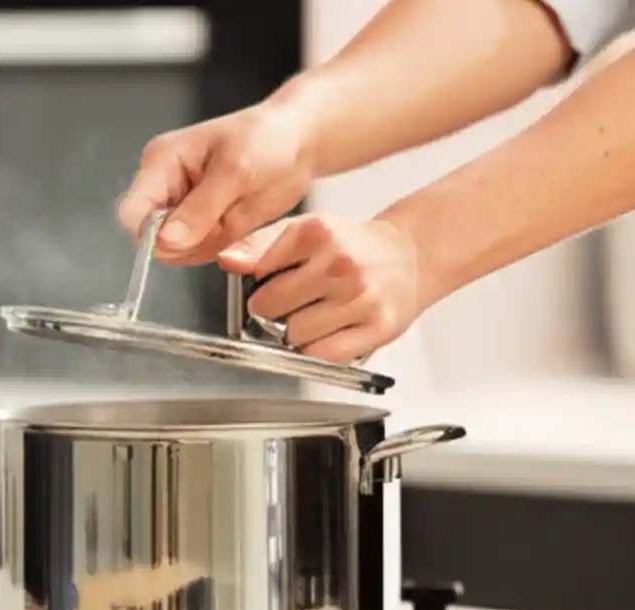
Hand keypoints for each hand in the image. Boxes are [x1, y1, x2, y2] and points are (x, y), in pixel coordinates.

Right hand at [116, 100, 314, 265]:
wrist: (297, 144)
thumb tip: (166, 240)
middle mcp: (165, 188)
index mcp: (161, 163)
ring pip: (178, 251)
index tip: (187, 236)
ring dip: (209, 244)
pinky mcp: (202, 225)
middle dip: (190, 241)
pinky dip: (221, 246)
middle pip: (153, 239)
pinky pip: (200, 253)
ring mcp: (183, 209)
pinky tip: (238, 221)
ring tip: (234, 214)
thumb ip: (200, 208)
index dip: (151, 235)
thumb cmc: (267, 138)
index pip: (132, 212)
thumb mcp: (237, 170)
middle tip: (224, 217)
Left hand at [217, 214, 426, 363]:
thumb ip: (259, 244)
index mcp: (317, 232)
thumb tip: (227, 261)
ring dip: (298, 332)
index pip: (257, 274)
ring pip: (296, 336)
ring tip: (318, 313)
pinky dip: (320, 349)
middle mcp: (341, 263)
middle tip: (296, 299)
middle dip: (275, 309)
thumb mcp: (302, 230)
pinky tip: (330, 330)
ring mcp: (362, 296)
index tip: (273, 279)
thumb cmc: (349, 245)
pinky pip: (325, 355)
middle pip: (271, 308)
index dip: (261, 282)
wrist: (407, 256)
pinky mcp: (379, 327)